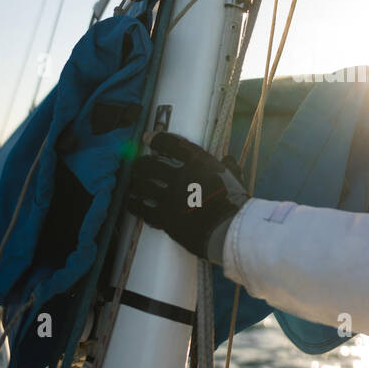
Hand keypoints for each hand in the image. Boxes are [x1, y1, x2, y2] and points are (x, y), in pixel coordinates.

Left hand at [127, 130, 248, 259]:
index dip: (156, 138)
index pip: (171, 144)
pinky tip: (133, 202)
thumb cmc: (236, 204)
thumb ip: (228, 168)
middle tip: (138, 166)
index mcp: (199, 163)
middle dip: (140, 164)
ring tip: (133, 183)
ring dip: (135, 183)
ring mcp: (171, 197)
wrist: (231, 230)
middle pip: (150, 165)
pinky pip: (142, 208)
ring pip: (142, 185)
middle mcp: (181, 176)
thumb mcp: (234, 179)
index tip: (146, 137)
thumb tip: (228, 160)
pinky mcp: (165, 217)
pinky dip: (134, 204)